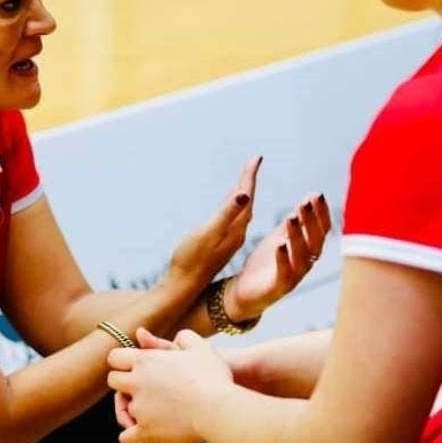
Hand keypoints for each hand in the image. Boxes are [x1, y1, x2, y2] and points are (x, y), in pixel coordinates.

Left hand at [108, 329, 232, 442]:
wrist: (219, 409)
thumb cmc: (213, 377)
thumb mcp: (200, 347)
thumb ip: (184, 337)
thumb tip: (176, 336)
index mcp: (146, 361)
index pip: (115, 357)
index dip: (123, 361)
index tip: (133, 366)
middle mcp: (137, 383)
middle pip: (113, 381)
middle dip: (124, 383)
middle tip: (141, 388)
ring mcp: (140, 409)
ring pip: (123, 410)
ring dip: (134, 410)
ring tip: (153, 412)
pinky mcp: (146, 431)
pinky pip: (126, 437)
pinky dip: (134, 436)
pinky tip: (146, 432)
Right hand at [165, 157, 261, 291]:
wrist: (184, 286)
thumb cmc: (192, 258)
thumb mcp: (208, 232)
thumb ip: (226, 214)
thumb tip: (244, 195)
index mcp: (236, 227)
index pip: (247, 195)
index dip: (250, 175)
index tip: (257, 157)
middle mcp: (236, 232)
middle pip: (247, 201)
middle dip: (249, 180)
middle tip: (254, 161)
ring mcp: (229, 239)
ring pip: (242, 211)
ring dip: (244, 193)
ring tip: (245, 178)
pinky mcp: (220, 245)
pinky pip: (233, 219)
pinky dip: (235, 207)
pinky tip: (231, 206)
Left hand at [224, 193, 330, 320]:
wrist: (245, 290)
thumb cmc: (266, 262)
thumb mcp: (281, 236)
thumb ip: (296, 222)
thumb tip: (312, 197)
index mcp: (308, 250)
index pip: (321, 230)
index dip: (321, 213)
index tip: (318, 194)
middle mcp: (306, 264)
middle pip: (314, 241)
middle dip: (311, 221)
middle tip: (305, 202)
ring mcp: (294, 277)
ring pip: (301, 256)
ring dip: (297, 236)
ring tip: (291, 217)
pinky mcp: (279, 288)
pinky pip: (285, 273)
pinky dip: (284, 259)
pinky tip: (280, 245)